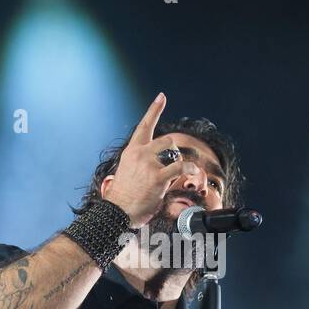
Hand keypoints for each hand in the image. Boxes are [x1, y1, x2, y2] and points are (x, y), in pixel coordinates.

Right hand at [102, 92, 191, 226]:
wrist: (116, 211)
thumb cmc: (121, 197)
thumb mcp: (126, 172)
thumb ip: (139, 164)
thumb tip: (151, 167)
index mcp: (131, 152)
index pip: (144, 126)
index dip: (154, 110)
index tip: (162, 97)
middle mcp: (140, 154)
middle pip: (166, 140)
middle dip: (175, 151)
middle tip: (175, 164)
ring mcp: (149, 164)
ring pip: (175, 154)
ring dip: (180, 163)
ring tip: (177, 175)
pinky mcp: (158, 177)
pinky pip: (180, 168)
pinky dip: (189, 169)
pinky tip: (192, 171)